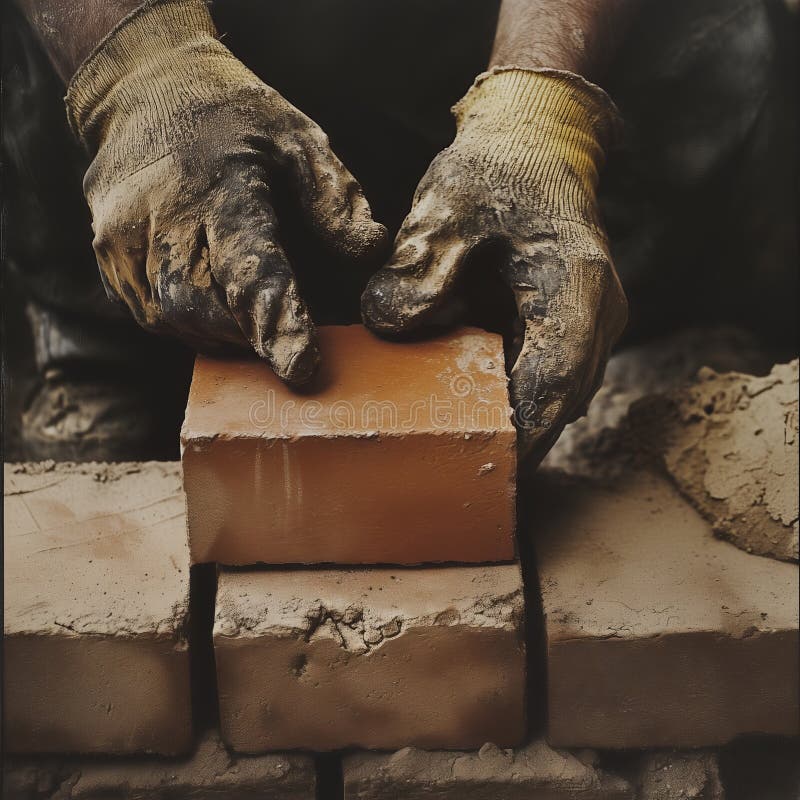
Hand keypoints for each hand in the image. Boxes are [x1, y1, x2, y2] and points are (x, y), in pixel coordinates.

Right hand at [67, 0, 384, 383]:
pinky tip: (220, 309)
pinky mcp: (108, 255)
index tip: (302, 368)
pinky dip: (192, 323)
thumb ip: (334, 199)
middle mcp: (161, 217)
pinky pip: (151, 313)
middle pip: (202, 306)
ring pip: (172, 318)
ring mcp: (123, 239)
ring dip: (221, 333)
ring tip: (253, 319)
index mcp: (219, 186)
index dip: (276, 322)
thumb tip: (371, 253)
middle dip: (248, 335)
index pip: (249, 268)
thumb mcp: (298, 139)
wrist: (144, 86)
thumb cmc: (235, 118)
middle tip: (286, 338)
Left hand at [361, 68, 626, 461]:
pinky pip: (536, 375)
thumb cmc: (499, 168)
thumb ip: (422, 264)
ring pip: (549, 394)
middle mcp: (595, 315)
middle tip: (452, 471)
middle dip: (510, 436)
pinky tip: (455, 399)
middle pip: (557, 400)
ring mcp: (585, 325)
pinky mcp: (563, 328)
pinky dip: (500, 391)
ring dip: (505, 416)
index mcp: (578, 286)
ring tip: (449, 444)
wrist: (533, 144)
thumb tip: (389, 324)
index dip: (523, 433)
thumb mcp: (451, 204)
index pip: (555, 381)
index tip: (485, 471)